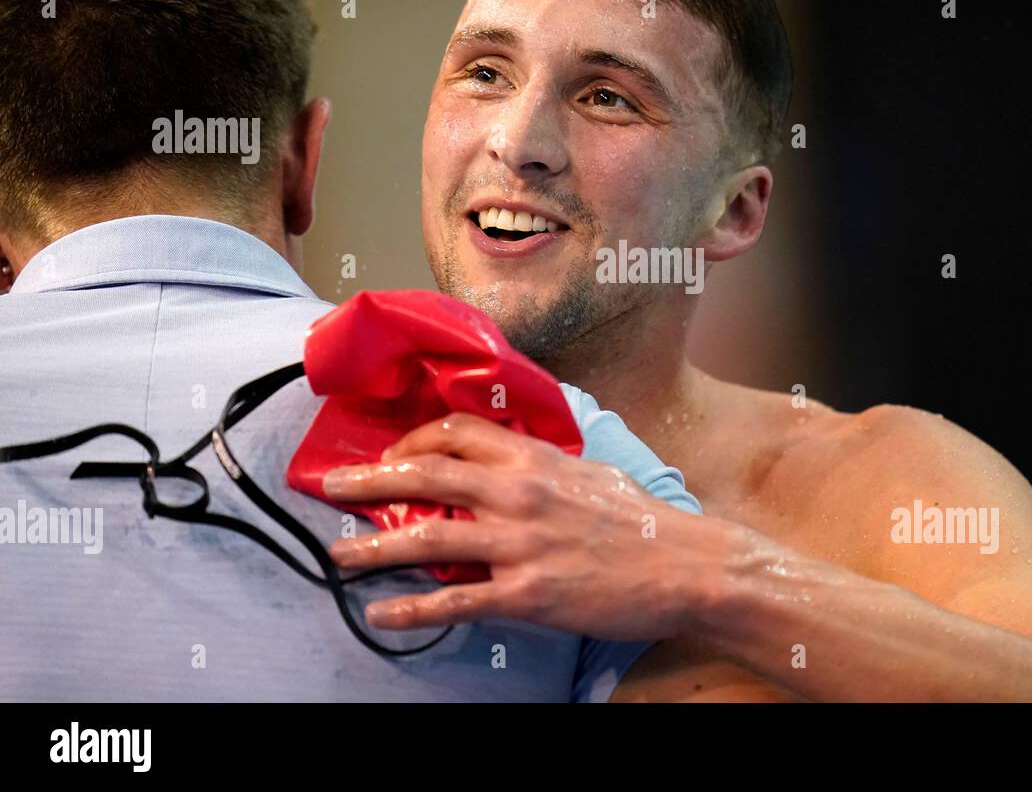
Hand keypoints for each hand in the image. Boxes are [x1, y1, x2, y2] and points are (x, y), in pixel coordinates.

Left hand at [324, 413, 738, 640]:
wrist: (684, 566)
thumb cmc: (641, 520)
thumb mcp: (591, 473)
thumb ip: (543, 467)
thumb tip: (510, 465)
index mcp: (534, 459)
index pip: (456, 432)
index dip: (413, 439)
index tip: (390, 455)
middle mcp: (518, 493)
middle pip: (426, 475)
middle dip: (369, 480)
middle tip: (332, 487)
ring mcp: (520, 544)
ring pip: (428, 538)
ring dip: (373, 547)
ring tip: (339, 554)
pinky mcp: (527, 593)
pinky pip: (456, 600)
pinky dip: (411, 610)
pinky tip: (380, 614)